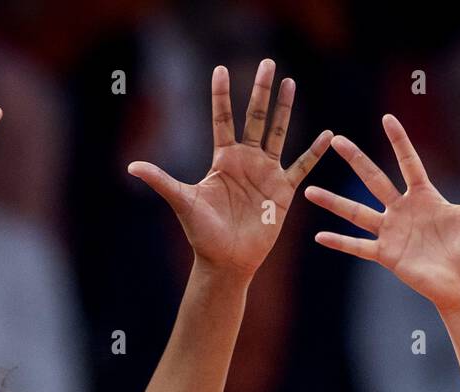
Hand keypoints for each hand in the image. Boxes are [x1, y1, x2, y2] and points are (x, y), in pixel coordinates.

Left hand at [128, 60, 331, 276]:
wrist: (226, 260)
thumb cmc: (202, 234)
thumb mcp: (182, 202)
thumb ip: (162, 180)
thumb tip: (132, 166)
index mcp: (223, 159)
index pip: (222, 119)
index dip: (222, 95)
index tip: (221, 68)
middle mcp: (246, 161)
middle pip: (255, 118)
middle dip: (261, 91)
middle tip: (268, 62)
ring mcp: (266, 173)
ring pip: (278, 134)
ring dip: (285, 110)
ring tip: (291, 83)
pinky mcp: (282, 191)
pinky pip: (301, 167)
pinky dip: (314, 152)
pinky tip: (327, 135)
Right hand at [305, 115, 459, 311]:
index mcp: (425, 196)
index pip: (409, 162)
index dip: (399, 141)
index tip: (387, 118)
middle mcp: (403, 210)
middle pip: (374, 180)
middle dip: (356, 160)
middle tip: (336, 140)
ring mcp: (392, 232)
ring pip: (357, 212)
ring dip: (334, 202)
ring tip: (309, 190)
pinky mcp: (387, 255)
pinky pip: (358, 246)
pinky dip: (340, 242)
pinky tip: (320, 236)